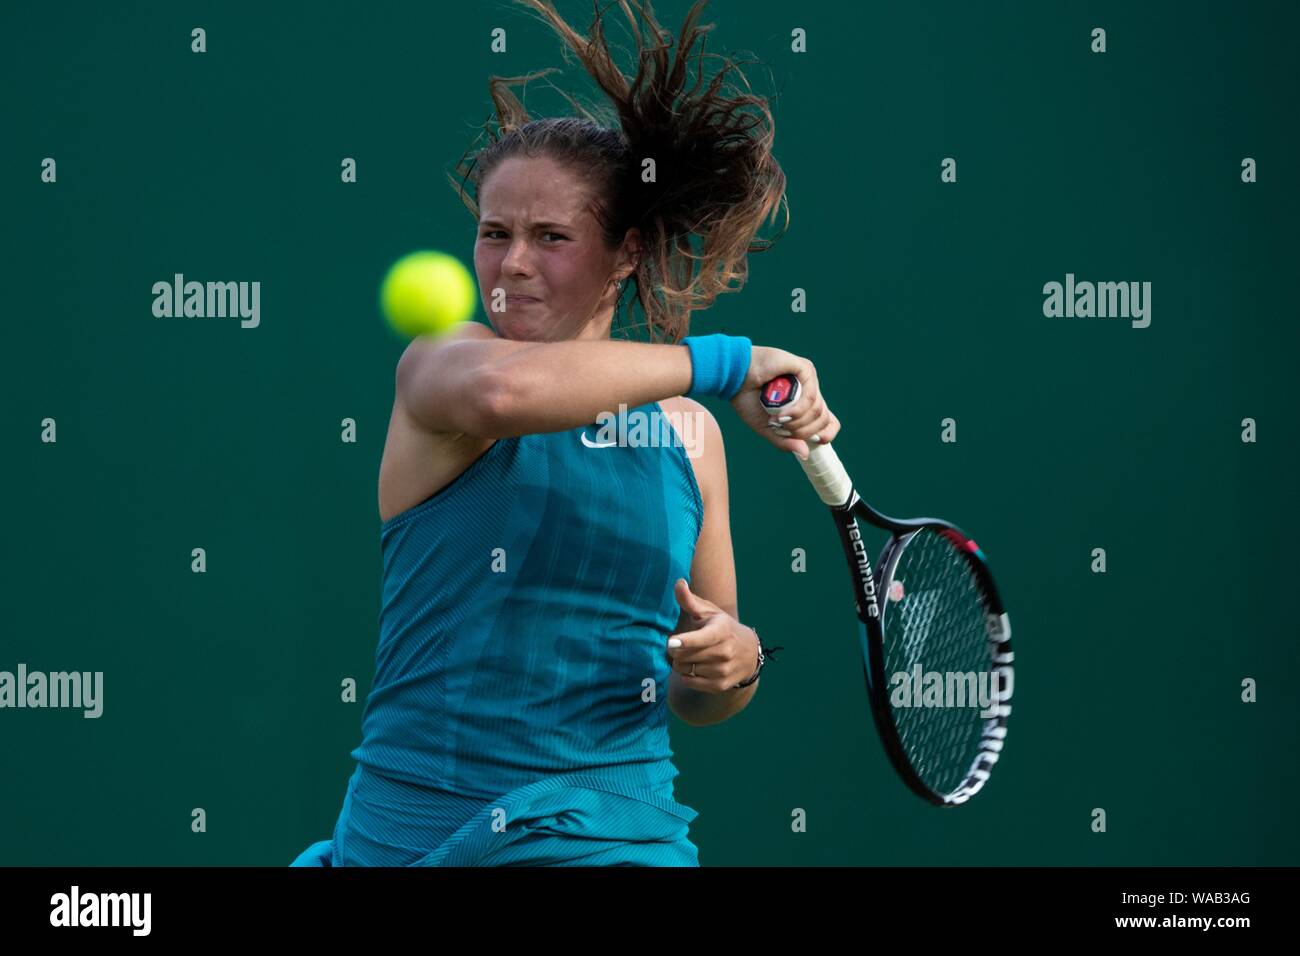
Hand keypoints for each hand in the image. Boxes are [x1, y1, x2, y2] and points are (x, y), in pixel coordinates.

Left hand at [665, 578, 759, 692]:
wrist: (749, 652)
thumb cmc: (722, 627)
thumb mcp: (709, 612)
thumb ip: (690, 600)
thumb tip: (678, 582)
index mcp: (721, 630)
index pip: (701, 638)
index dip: (684, 641)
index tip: (671, 642)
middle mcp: (724, 651)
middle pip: (684, 655)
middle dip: (675, 650)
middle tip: (678, 644)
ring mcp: (723, 670)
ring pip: (685, 669)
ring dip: (680, 663)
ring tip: (689, 655)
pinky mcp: (720, 685)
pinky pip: (690, 682)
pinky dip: (686, 675)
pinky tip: (694, 666)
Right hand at [729, 346, 839, 459]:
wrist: (733, 379)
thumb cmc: (747, 399)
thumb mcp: (766, 429)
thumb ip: (785, 441)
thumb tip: (805, 453)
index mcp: (803, 404)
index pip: (828, 421)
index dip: (825, 434)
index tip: (812, 441)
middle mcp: (809, 391)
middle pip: (823, 419)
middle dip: (803, 431)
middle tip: (782, 428)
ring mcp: (808, 379)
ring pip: (817, 410)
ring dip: (797, 421)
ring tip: (777, 419)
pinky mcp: (804, 368)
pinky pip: (811, 396)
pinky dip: (798, 409)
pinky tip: (782, 413)